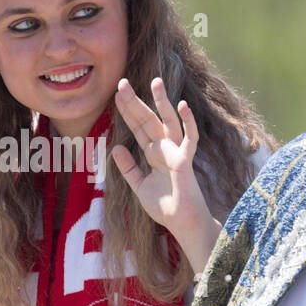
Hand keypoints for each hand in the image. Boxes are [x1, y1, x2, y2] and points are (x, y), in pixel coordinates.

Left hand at [112, 77, 220, 272]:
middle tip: (122, 83)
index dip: (127, 112)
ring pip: (167, 122)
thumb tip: (116, 147)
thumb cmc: (164, 206)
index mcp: (153, 153)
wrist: (180, 223)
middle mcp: (164, 149)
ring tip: (155, 81)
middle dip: (135, 102)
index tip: (116, 95)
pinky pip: (189, 138)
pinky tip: (182, 105)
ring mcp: (176, 152)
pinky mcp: (185, 160)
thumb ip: (128, 168)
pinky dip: (188, 122)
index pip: (138, 127)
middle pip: (148, 120)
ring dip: (161, 102)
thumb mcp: (139, 186)